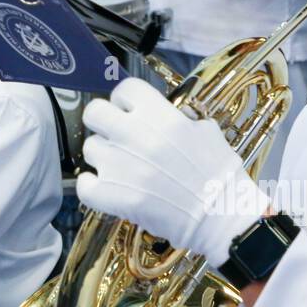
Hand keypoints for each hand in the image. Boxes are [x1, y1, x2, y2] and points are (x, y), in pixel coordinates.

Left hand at [75, 77, 268, 261]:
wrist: (222, 217)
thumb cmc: (221, 177)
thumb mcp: (207, 133)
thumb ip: (181, 119)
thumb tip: (168, 115)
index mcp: (160, 116)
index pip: (125, 89)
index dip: (126, 100)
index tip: (130, 111)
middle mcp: (135, 135)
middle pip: (95, 112)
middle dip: (103, 122)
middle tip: (115, 135)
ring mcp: (120, 165)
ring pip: (90, 148)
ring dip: (102, 157)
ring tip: (121, 168)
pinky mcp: (113, 195)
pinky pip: (84, 184)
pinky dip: (92, 188)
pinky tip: (106, 189)